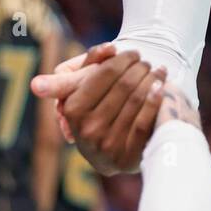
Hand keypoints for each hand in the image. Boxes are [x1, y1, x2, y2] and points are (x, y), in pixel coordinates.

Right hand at [33, 49, 164, 175]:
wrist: (111, 150)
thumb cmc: (96, 108)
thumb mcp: (79, 90)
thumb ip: (71, 74)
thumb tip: (49, 78)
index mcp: (72, 110)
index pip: (104, 73)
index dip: (122, 59)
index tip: (133, 52)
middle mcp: (87, 131)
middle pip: (124, 85)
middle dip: (140, 68)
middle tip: (148, 60)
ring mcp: (107, 146)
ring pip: (137, 100)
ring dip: (152, 79)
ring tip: (158, 70)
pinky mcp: (127, 158)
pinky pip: (144, 123)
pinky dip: (156, 100)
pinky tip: (161, 87)